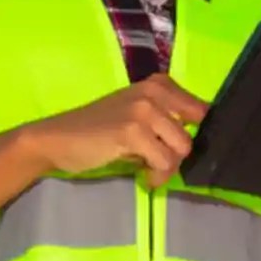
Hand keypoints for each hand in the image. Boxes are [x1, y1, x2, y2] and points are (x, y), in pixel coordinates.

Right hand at [24, 73, 207, 187]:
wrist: (58, 139)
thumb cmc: (99, 130)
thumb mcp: (137, 116)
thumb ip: (166, 120)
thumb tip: (196, 141)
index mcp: (158, 84)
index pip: (202, 110)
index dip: (195, 135)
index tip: (174, 149)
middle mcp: (154, 91)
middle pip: (193, 133)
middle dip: (177, 156)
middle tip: (157, 163)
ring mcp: (142, 109)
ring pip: (181, 148)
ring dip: (167, 168)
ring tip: (149, 170)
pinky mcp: (131, 131)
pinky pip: (163, 161)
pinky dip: (156, 175)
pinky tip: (142, 176)